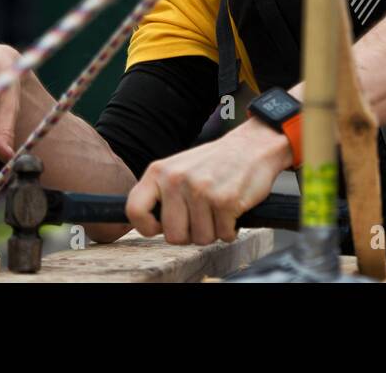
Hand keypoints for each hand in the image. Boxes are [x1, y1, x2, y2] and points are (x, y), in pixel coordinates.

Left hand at [125, 119, 291, 244]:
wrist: (252, 145)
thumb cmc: (214, 163)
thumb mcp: (178, 168)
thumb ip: (161, 194)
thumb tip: (150, 225)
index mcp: (159, 171)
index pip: (134, 209)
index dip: (146, 227)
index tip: (160, 228)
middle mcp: (176, 180)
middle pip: (173, 236)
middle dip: (190, 233)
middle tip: (202, 216)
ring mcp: (201, 190)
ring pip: (201, 239)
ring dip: (213, 230)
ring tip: (218, 208)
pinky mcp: (225, 201)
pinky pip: (224, 235)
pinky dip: (231, 229)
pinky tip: (232, 209)